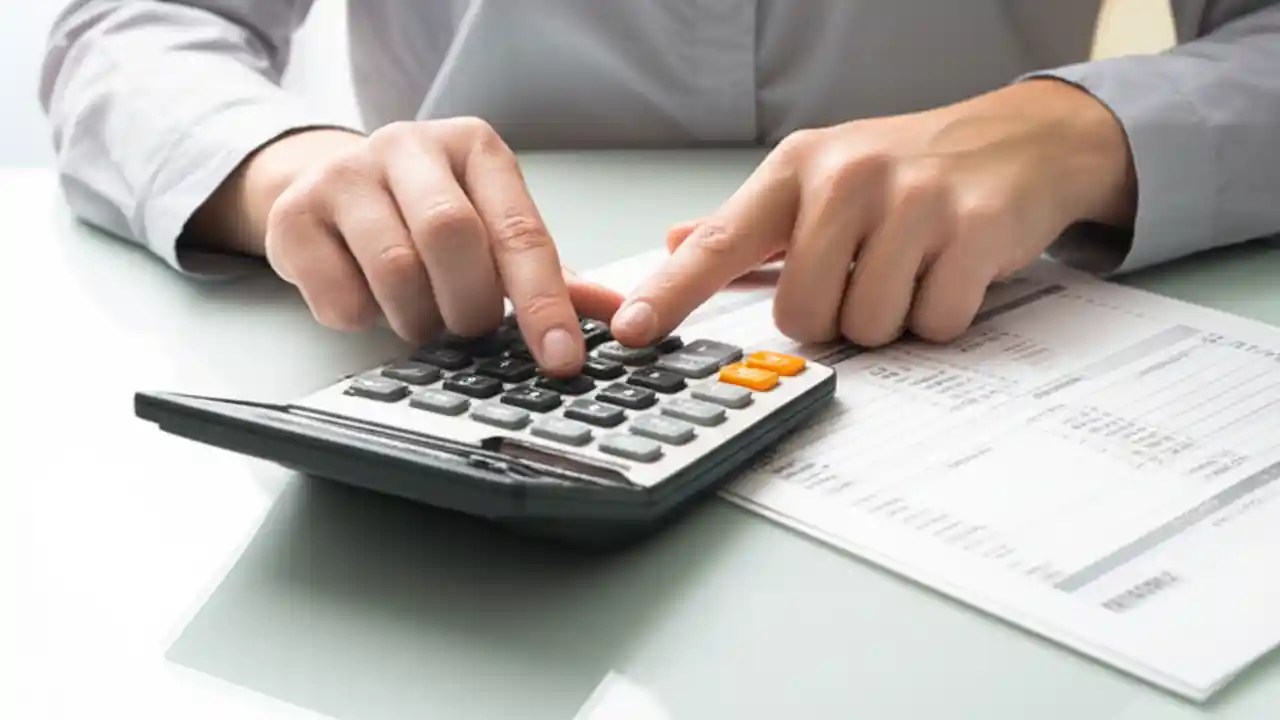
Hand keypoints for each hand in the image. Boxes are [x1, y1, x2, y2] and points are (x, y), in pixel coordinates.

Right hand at [189, 119, 622, 375]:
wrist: (326, 184)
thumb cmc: (424, 211)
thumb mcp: (491, 226)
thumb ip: (548, 270)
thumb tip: (614, 312)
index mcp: (474, 148)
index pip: (519, 231)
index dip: (543, 303)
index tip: (561, 358)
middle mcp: (410, 146)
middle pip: (452, 238)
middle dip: (469, 305)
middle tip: (468, 326)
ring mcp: (345, 174)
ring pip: (395, 269)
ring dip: (418, 318)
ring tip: (421, 317)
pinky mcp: (294, 215)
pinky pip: (340, 296)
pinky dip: (364, 320)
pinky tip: (369, 300)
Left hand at [611, 80, 1135, 347]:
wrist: (1019, 140)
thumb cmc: (908, 168)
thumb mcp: (823, 178)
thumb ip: (752, 224)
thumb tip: (677, 239)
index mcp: (799, 169)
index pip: (722, 240)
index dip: (672, 291)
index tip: (631, 330)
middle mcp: (849, 178)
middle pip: (803, 313)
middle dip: (834, 315)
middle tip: (863, 276)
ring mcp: (914, 202)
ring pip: (869, 326)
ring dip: (891, 318)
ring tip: (911, 268)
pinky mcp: (973, 231)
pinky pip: (933, 324)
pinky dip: (942, 315)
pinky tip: (951, 270)